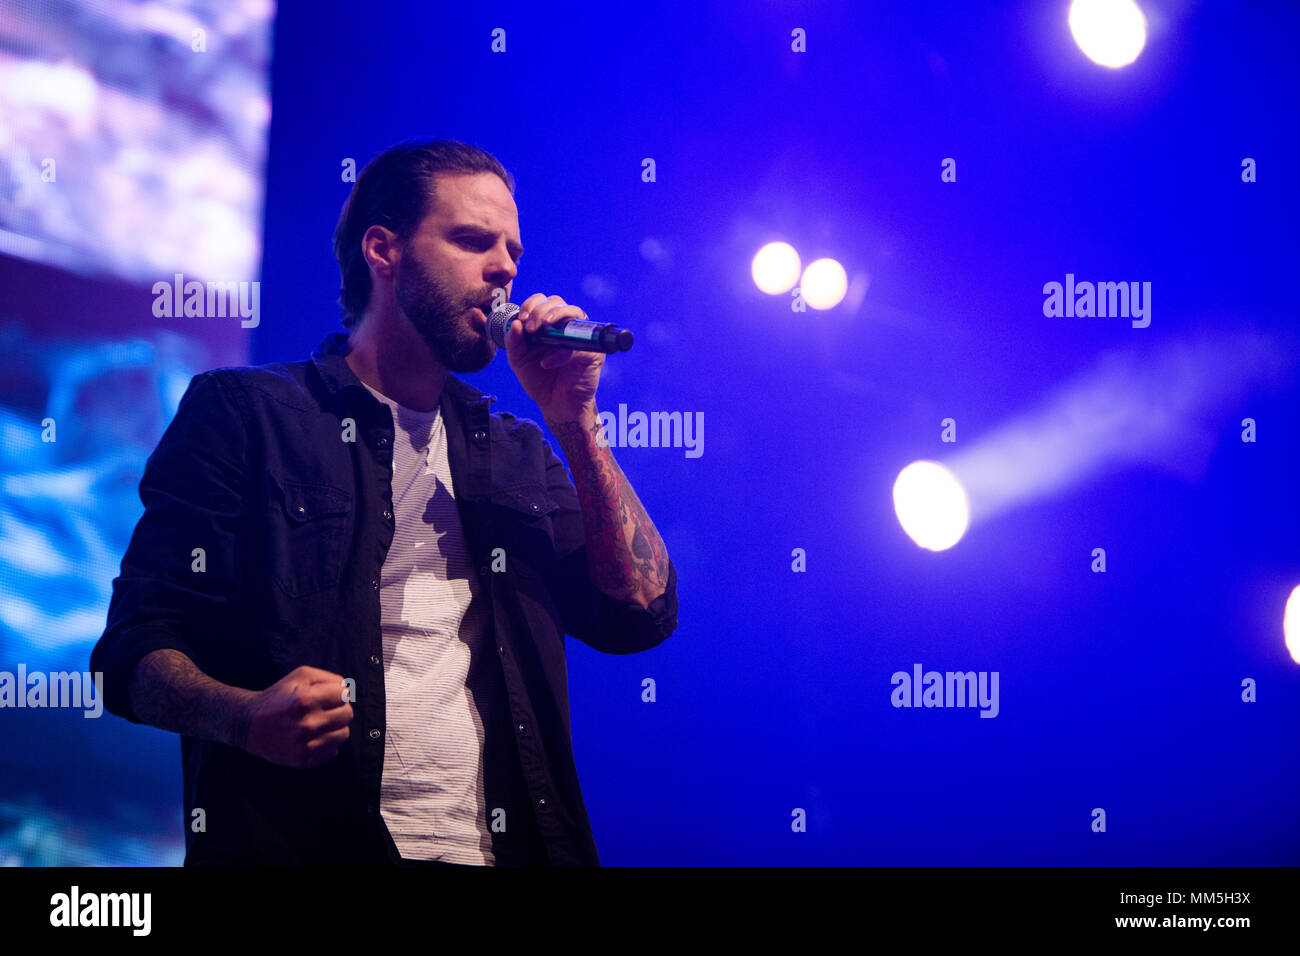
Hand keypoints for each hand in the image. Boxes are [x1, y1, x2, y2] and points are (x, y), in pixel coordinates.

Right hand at [241, 665, 352, 768]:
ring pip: (344, 734)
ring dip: (335, 726)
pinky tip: (313, 736)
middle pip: (347, 714)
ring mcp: (305, 744)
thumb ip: (328, 678)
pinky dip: (327, 742)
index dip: (338, 693)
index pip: (344, 694)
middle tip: (324, 709)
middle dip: (339, 708)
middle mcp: (306, 724)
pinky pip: (333, 751)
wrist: (249, 725)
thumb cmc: (278, 697)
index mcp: (305, 700)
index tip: (328, 695)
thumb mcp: (300, 676)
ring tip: (320, 722)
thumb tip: (348, 689)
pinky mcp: (303, 760)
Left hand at [505, 293, 603, 422]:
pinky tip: (547, 363)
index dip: (532, 304)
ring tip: (539, 329)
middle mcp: (565, 327)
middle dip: (541, 310)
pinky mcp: (592, 352)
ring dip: (555, 316)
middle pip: (557, 302)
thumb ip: (514, 343)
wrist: (556, 405)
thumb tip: (514, 323)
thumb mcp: (519, 361)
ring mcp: (580, 337)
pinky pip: (578, 344)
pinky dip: (560, 353)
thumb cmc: (540, 381)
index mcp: (548, 325)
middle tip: (530, 326)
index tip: (521, 319)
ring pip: (574, 312)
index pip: (542, 301)